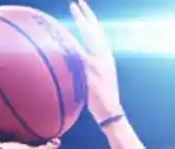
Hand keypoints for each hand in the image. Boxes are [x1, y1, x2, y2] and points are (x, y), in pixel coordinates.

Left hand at [69, 0, 122, 123]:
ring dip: (82, 22)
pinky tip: (65, 34)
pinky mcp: (90, 71)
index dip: (91, 21)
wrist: (110, 111)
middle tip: (77, 2)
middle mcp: (104, 57)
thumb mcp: (97, 79)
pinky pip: (80, 54)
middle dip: (86, 16)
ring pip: (89, 37)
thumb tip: (75, 61)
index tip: (84, 10)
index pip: (98, 34)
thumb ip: (88, 68)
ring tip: (74, 9)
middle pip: (95, 31)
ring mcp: (97, 63)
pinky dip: (73, 43)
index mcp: (106, 58)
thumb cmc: (101, 98)